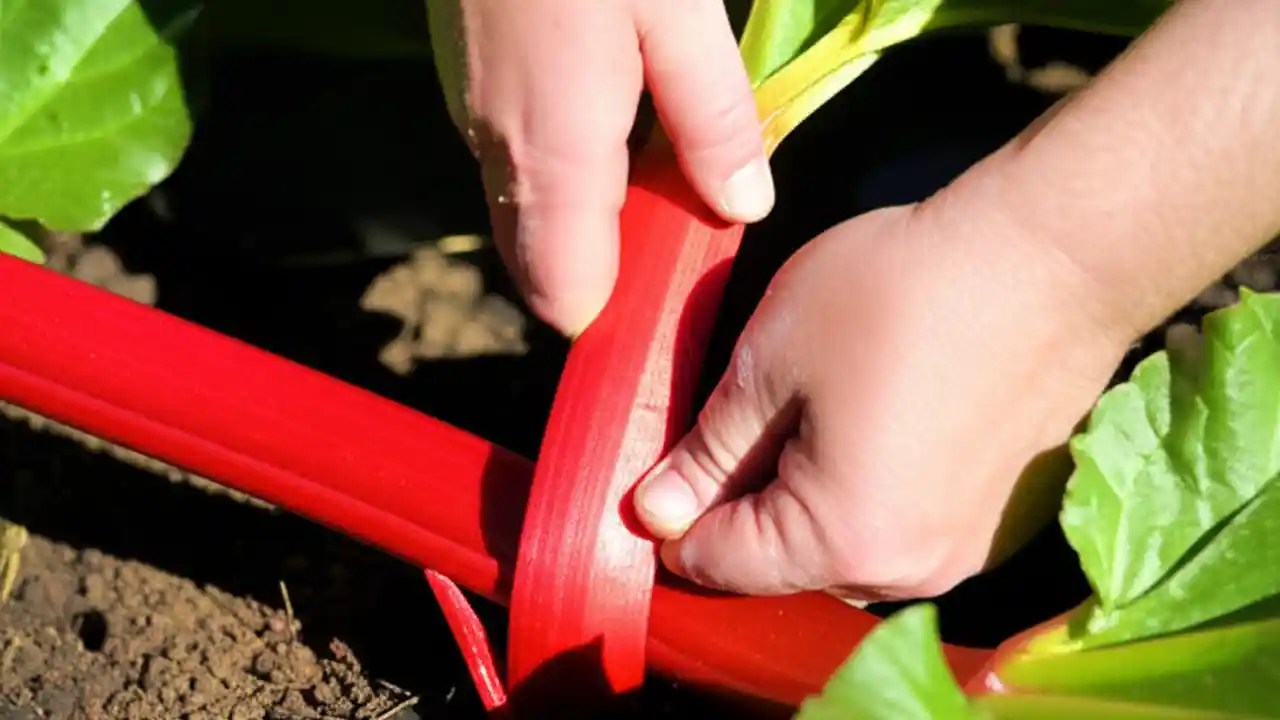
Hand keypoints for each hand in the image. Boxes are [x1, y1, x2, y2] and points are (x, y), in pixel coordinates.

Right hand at [429, 0, 773, 335]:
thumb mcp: (676, 13)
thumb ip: (711, 118)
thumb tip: (743, 207)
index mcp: (554, 154)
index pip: (567, 298)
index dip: (620, 313)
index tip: (679, 289)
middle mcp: (500, 155)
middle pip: (545, 268)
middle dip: (610, 270)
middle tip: (682, 223)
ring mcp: (474, 122)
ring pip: (529, 216)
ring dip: (590, 217)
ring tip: (659, 165)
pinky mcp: (469, 88)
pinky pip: (517, 165)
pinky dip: (563, 169)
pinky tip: (609, 112)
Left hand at [632, 201, 1129, 601]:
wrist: (1052, 257)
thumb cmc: (902, 295)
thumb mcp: (771, 361)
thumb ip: (708, 451)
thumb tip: (656, 511)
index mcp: (842, 540)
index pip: (721, 564)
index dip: (673, 521)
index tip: (656, 473)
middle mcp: (907, 572)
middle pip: (783, 566)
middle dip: (741, 509)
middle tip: (731, 425)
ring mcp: (961, 550)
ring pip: (841, 549)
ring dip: (804, 500)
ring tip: (800, 413)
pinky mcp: (997, 519)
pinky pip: (898, 526)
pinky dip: (863, 492)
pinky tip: (864, 420)